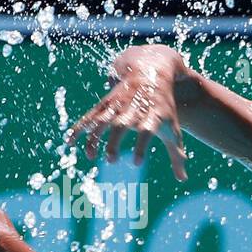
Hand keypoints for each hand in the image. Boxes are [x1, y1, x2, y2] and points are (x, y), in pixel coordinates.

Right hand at [66, 44, 189, 180]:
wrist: (152, 71)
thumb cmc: (164, 107)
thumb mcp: (173, 128)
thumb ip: (176, 154)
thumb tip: (182, 179)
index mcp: (152, 115)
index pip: (147, 131)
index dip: (141, 146)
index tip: (135, 163)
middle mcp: (133, 109)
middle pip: (122, 125)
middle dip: (114, 142)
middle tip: (110, 161)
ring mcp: (118, 104)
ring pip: (103, 120)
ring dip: (94, 138)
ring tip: (89, 157)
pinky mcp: (106, 102)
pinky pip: (90, 116)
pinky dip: (79, 127)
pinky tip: (69, 142)